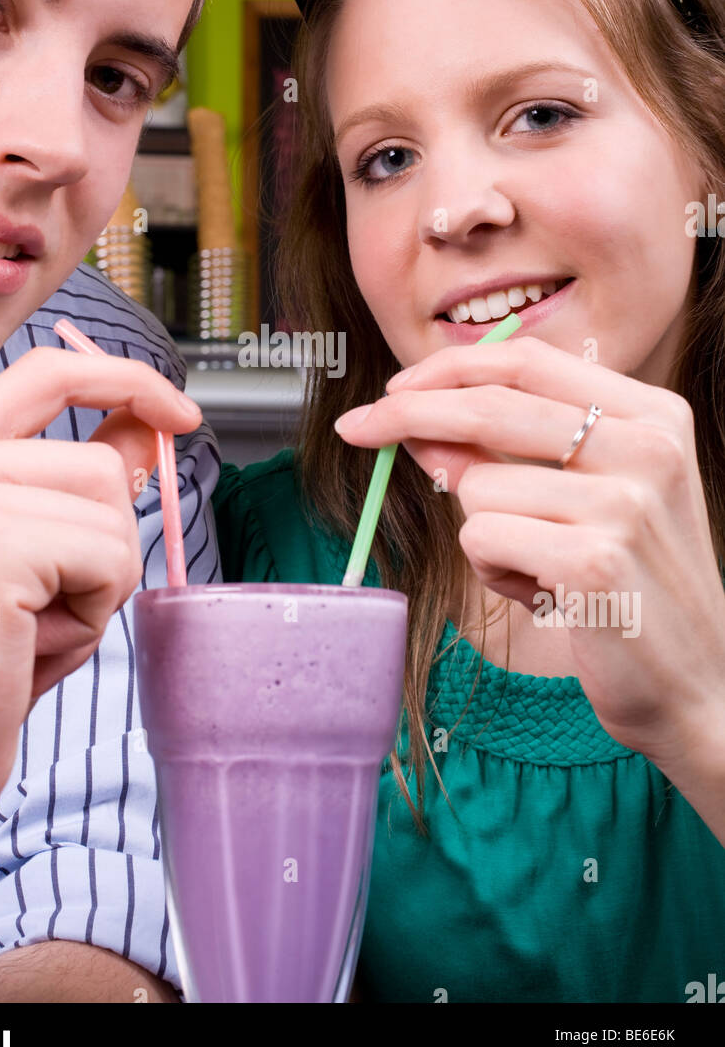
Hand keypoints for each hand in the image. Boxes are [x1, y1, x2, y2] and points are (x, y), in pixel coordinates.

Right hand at [0, 345, 200, 889]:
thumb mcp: (31, 564)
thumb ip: (77, 491)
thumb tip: (145, 429)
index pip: (46, 373)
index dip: (124, 380)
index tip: (176, 412)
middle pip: (101, 463)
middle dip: (104, 548)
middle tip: (41, 615)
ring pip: (113, 512)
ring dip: (99, 587)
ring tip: (30, 633)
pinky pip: (108, 558)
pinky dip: (92, 615)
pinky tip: (29, 649)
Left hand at [334, 335, 724, 767]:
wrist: (695, 686)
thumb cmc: (630, 586)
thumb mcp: (583, 500)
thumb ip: (510, 454)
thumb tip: (422, 427)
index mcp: (652, 415)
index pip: (528, 360)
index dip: (450, 368)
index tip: (394, 388)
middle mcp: (648, 447)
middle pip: (491, 404)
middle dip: (407, 414)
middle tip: (355, 428)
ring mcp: (625, 504)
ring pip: (477, 486)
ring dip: (482, 532)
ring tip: (538, 568)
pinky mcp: (593, 562)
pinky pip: (481, 539)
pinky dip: (492, 571)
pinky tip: (543, 596)